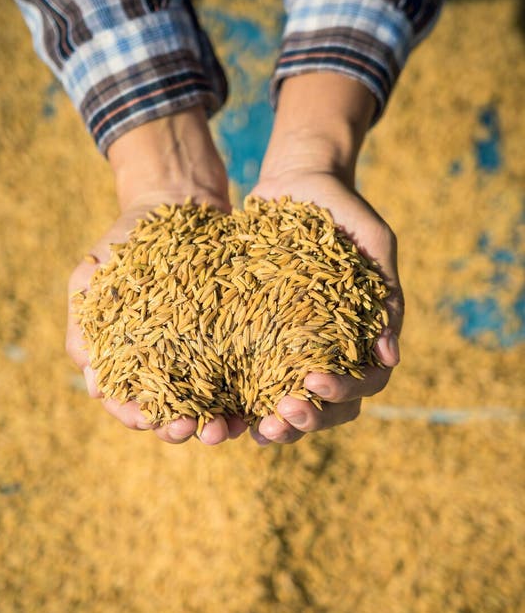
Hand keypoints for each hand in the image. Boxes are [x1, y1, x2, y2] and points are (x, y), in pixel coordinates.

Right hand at [66, 108, 246, 444]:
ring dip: (216, 424)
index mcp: (126, 362)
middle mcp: (165, 369)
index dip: (136, 417)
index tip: (148, 419)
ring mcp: (202, 359)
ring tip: (227, 428)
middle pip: (171, 415)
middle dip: (180, 428)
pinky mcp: (235, 345)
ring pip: (209, 406)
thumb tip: (93, 385)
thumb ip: (83, 327)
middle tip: (194, 428)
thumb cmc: (124, 242)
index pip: (127, 405)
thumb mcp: (92, 277)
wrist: (174, 204)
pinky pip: (242, 380)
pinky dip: (247, 398)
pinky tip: (256, 406)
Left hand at [247, 73, 403, 444]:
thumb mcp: (375, 242)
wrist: (298, 182)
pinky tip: (223, 411)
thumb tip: (390, 357)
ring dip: (275, 423)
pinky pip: (250, 377)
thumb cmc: (345, 210)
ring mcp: (292, 348)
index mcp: (362, 337)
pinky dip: (240, 400)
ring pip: (288, 403)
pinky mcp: (256, 337)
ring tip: (255, 430)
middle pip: (326, 408)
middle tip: (280, 420)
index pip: (363, 384)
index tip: (314, 383)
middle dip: (306, 421)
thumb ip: (387, 295)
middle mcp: (328, 351)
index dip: (343, 393)